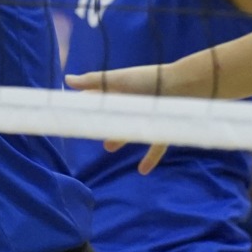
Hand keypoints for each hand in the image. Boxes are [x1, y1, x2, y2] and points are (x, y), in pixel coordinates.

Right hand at [65, 64, 193, 174]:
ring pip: (132, 130)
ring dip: (121, 138)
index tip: (73, 113)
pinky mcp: (163, 129)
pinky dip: (150, 158)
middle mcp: (136, 103)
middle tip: (89, 132)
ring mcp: (149, 117)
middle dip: (103, 123)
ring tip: (108, 147)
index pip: (99, 97)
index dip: (87, 104)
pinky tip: (142, 171)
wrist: (184, 87)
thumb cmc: (149, 80)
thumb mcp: (119, 79)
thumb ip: (94, 81)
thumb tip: (67, 79)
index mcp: (122, 89)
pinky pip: (155, 146)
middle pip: (115, 115)